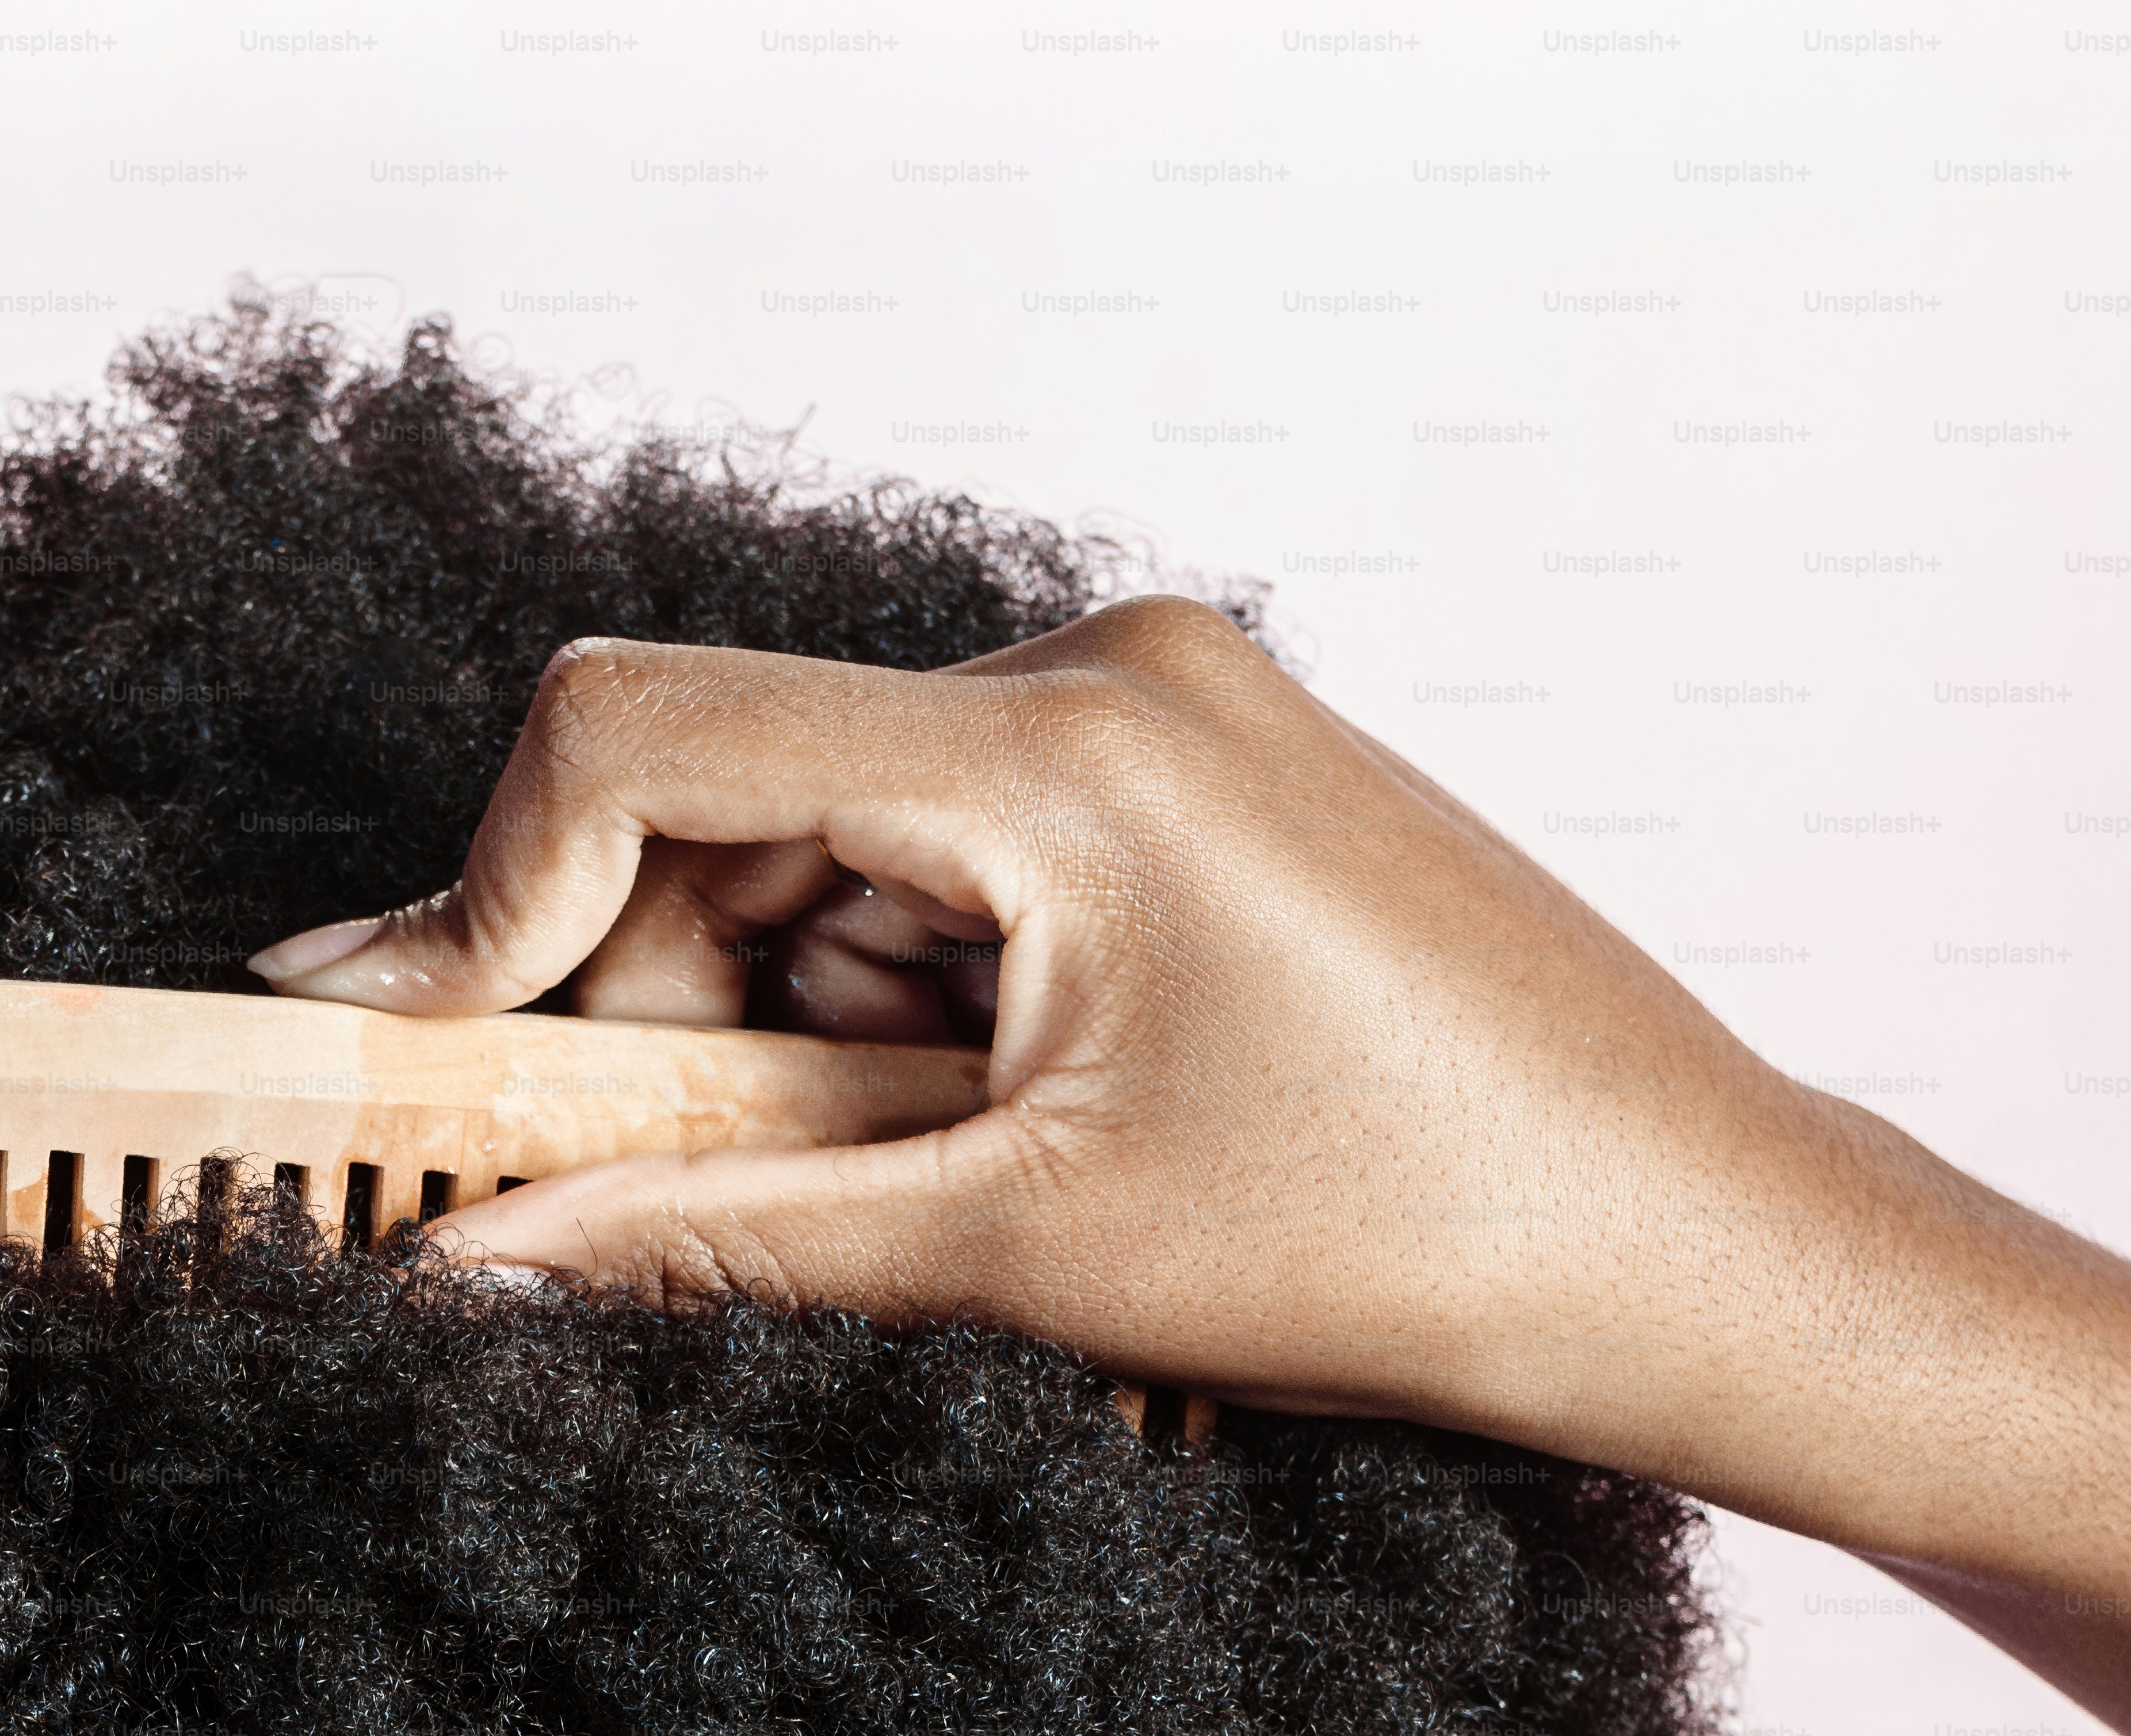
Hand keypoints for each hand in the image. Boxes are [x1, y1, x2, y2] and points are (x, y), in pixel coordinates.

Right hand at [248, 597, 2130, 1729]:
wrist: (1702, 1248)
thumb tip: (481, 1258)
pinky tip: (927, 1111)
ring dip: (765, 1000)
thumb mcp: (1028, 1247)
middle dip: (633, 981)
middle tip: (575, 1166)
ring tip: (852, 1169)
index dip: (495, 885)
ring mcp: (1155, 713)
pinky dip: (879, 981)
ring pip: (827, 829)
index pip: (652, 728)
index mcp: (1065, 748)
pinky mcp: (1183, 774)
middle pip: (729, 785)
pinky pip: (942, 847)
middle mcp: (1104, 674)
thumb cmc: (1427, 1240)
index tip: (428, 1041)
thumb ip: (719, 1231)